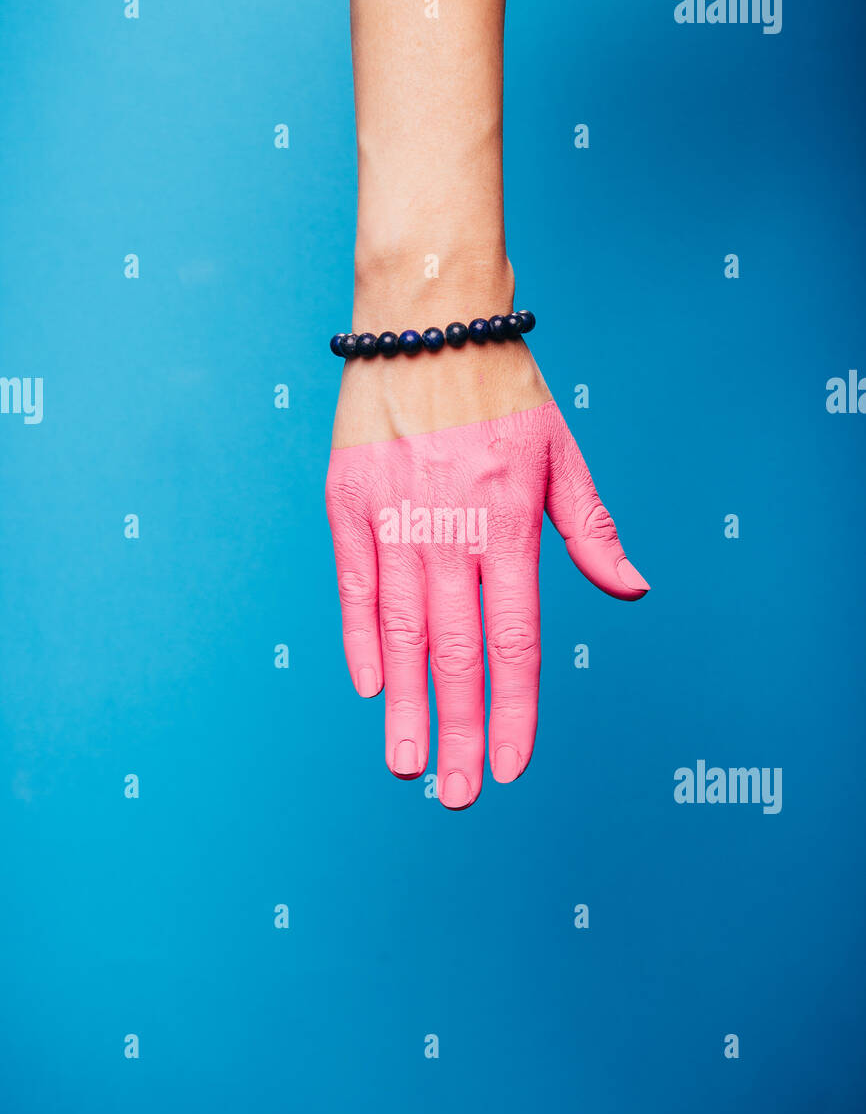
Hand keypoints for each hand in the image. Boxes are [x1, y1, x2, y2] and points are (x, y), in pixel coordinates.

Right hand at [326, 354, 648, 809]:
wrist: (428, 317)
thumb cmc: (503, 387)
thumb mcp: (563, 452)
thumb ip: (592, 530)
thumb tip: (633, 590)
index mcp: (510, 522)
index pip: (515, 641)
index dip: (513, 711)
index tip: (510, 767)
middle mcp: (452, 530)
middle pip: (458, 653)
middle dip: (459, 731)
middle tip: (456, 795)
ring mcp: (394, 518)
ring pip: (401, 631)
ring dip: (407, 704)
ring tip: (407, 765)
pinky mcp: (348, 502)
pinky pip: (353, 584)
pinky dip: (359, 638)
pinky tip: (371, 687)